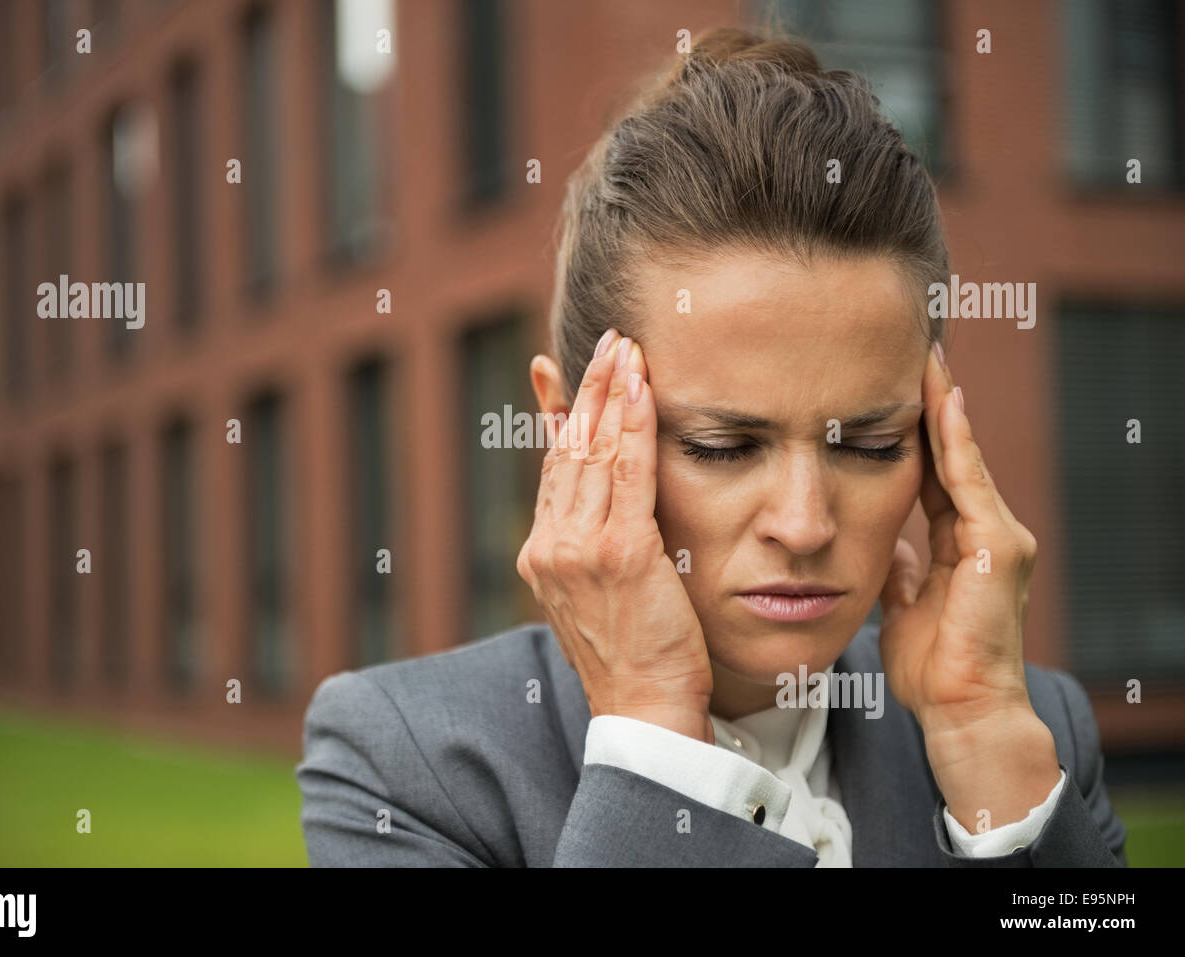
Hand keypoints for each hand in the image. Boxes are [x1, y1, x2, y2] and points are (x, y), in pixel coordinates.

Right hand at [517, 329, 714, 743]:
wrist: (643, 713)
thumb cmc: (633, 657)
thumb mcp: (601, 595)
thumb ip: (596, 543)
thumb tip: (607, 510)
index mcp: (543, 554)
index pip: (554, 467)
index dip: (562, 415)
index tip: (564, 371)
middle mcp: (550, 545)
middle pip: (568, 450)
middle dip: (588, 390)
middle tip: (609, 341)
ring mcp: (578, 548)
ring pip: (593, 452)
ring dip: (611, 393)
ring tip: (627, 349)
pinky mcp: (618, 553)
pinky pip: (627, 473)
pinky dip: (633, 424)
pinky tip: (642, 388)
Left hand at [878, 345, 1060, 829]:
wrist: (961, 710)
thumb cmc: (933, 667)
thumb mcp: (905, 605)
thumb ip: (902, 571)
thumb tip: (886, 549)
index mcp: (960, 544)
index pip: (936, 475)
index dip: (918, 434)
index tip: (897, 393)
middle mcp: (985, 532)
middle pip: (953, 456)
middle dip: (935, 407)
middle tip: (917, 354)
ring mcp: (998, 538)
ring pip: (965, 460)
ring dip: (946, 410)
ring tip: (929, 361)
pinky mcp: (997, 547)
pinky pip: (969, 484)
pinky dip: (955, 444)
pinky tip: (943, 405)